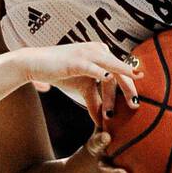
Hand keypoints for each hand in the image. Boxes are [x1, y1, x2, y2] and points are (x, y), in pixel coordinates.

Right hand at [15, 42, 139, 110]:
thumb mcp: (82, 89)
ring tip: (130, 100)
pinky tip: (108, 78)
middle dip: (129, 89)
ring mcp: (88, 53)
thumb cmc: (60, 74)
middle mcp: (99, 51)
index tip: (136, 104)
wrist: (35, 64)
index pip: (120, 73)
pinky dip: (100, 73)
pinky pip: (92, 67)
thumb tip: (103, 121)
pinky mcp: (76, 59)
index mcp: (102, 55)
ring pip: (110, 70)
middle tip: (136, 105)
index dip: (129, 88)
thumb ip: (95, 101)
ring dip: (118, 90)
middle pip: (120, 71)